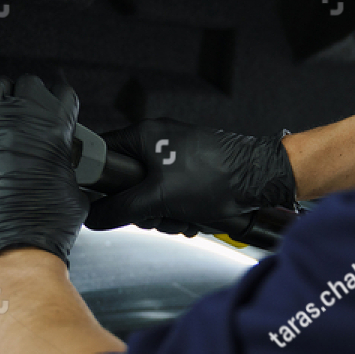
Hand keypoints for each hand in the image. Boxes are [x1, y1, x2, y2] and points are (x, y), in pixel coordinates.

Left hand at [0, 75, 88, 286]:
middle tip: (21, 112)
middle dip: (26, 95)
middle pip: (26, 85)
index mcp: (56, 130)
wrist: (12, 251)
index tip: (50, 107)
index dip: (55, 101)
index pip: (60, 94)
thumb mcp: (73, 190)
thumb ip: (68, 165)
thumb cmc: (41, 229)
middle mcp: (24, 120)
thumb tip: (60, 162)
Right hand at [85, 118, 295, 234]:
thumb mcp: (159, 198)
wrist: (260, 179)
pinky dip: (179, 211)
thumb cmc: (217, 176)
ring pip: (150, 194)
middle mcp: (158, 141)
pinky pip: (170, 195)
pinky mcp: (191, 171)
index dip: (100, 182)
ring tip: (182, 217)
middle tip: (157, 214)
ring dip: (163, 214)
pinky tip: (193, 217)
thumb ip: (121, 208)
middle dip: (141, 208)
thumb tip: (94, 218)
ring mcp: (176, 156)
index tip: (108, 201)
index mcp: (144, 135)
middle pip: (127, 182)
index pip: (102, 155)